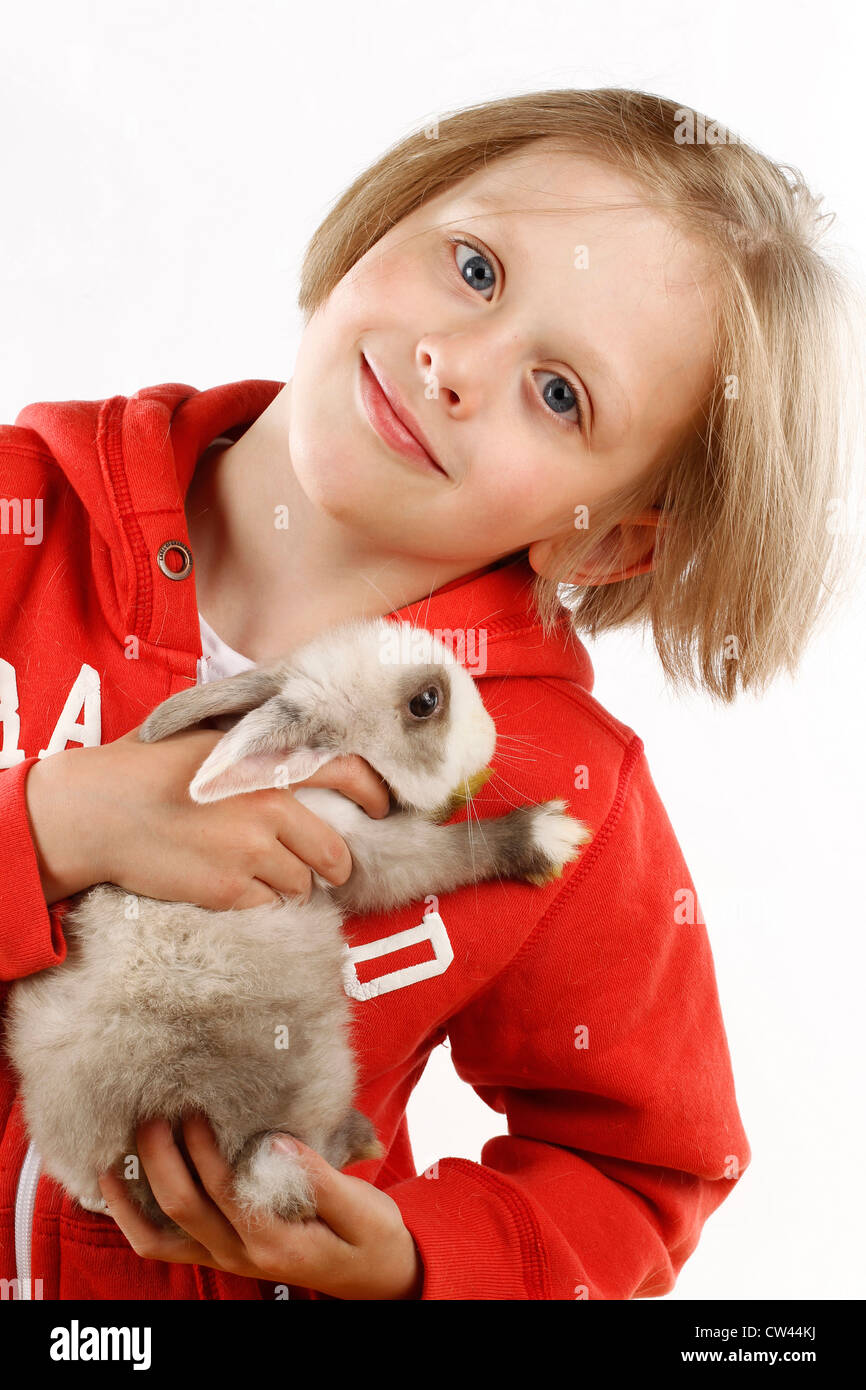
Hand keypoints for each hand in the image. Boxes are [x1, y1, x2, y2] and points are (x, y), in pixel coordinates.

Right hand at [60, 725, 390, 909]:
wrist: (99, 810)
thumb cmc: (149, 768)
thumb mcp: (210, 739)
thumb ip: (259, 745)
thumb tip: (302, 747)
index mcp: (268, 761)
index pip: (347, 772)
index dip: (373, 793)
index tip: (380, 807)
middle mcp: (269, 805)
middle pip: (335, 853)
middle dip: (333, 865)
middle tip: (323, 867)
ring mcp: (252, 850)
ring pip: (304, 884)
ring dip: (293, 884)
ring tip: (263, 873)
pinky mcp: (231, 889)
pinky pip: (270, 904)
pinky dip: (260, 901)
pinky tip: (234, 884)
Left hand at [97, 1115, 423, 1299]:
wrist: (378, 1275)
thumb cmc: (372, 1236)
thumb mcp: (362, 1209)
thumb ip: (318, 1178)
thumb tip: (276, 1141)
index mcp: (277, 1242)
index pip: (225, 1191)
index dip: (204, 1147)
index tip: (198, 1104)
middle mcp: (243, 1255)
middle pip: (185, 1206)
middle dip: (163, 1155)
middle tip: (158, 1108)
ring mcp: (227, 1258)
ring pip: (161, 1233)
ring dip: (136, 1188)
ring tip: (125, 1141)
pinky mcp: (221, 1252)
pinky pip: (162, 1245)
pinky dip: (131, 1217)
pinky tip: (116, 1181)